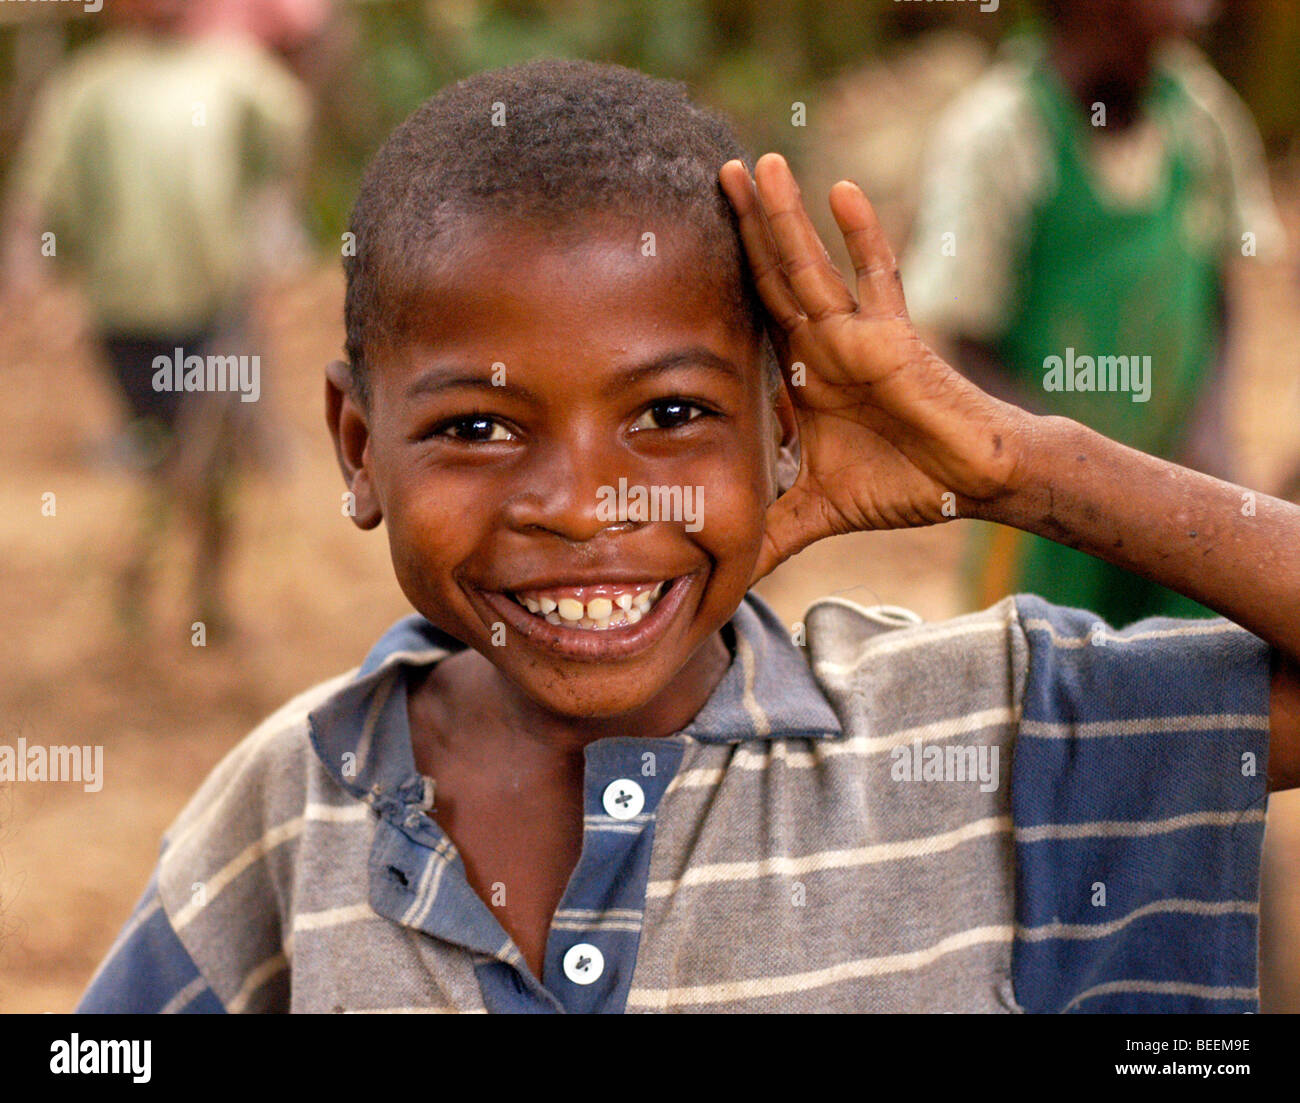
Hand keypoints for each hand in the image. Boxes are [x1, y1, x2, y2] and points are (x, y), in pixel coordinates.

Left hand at [719, 153, 1028, 582]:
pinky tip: (841, 191)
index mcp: (801, 373)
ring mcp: (858, 335)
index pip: (752, 315)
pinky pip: (878, 279)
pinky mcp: (896, 338)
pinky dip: (862, 237)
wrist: (969, 482)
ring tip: (759, 164)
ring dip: (784, 216)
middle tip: (713, 171)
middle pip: (772, 275)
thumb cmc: (902, 484)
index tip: (681, 240)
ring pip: (811, 267)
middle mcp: (823, 344)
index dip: (723, 279)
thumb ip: (771, 533)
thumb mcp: (814, 510)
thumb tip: (726, 581)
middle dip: (744, 225)